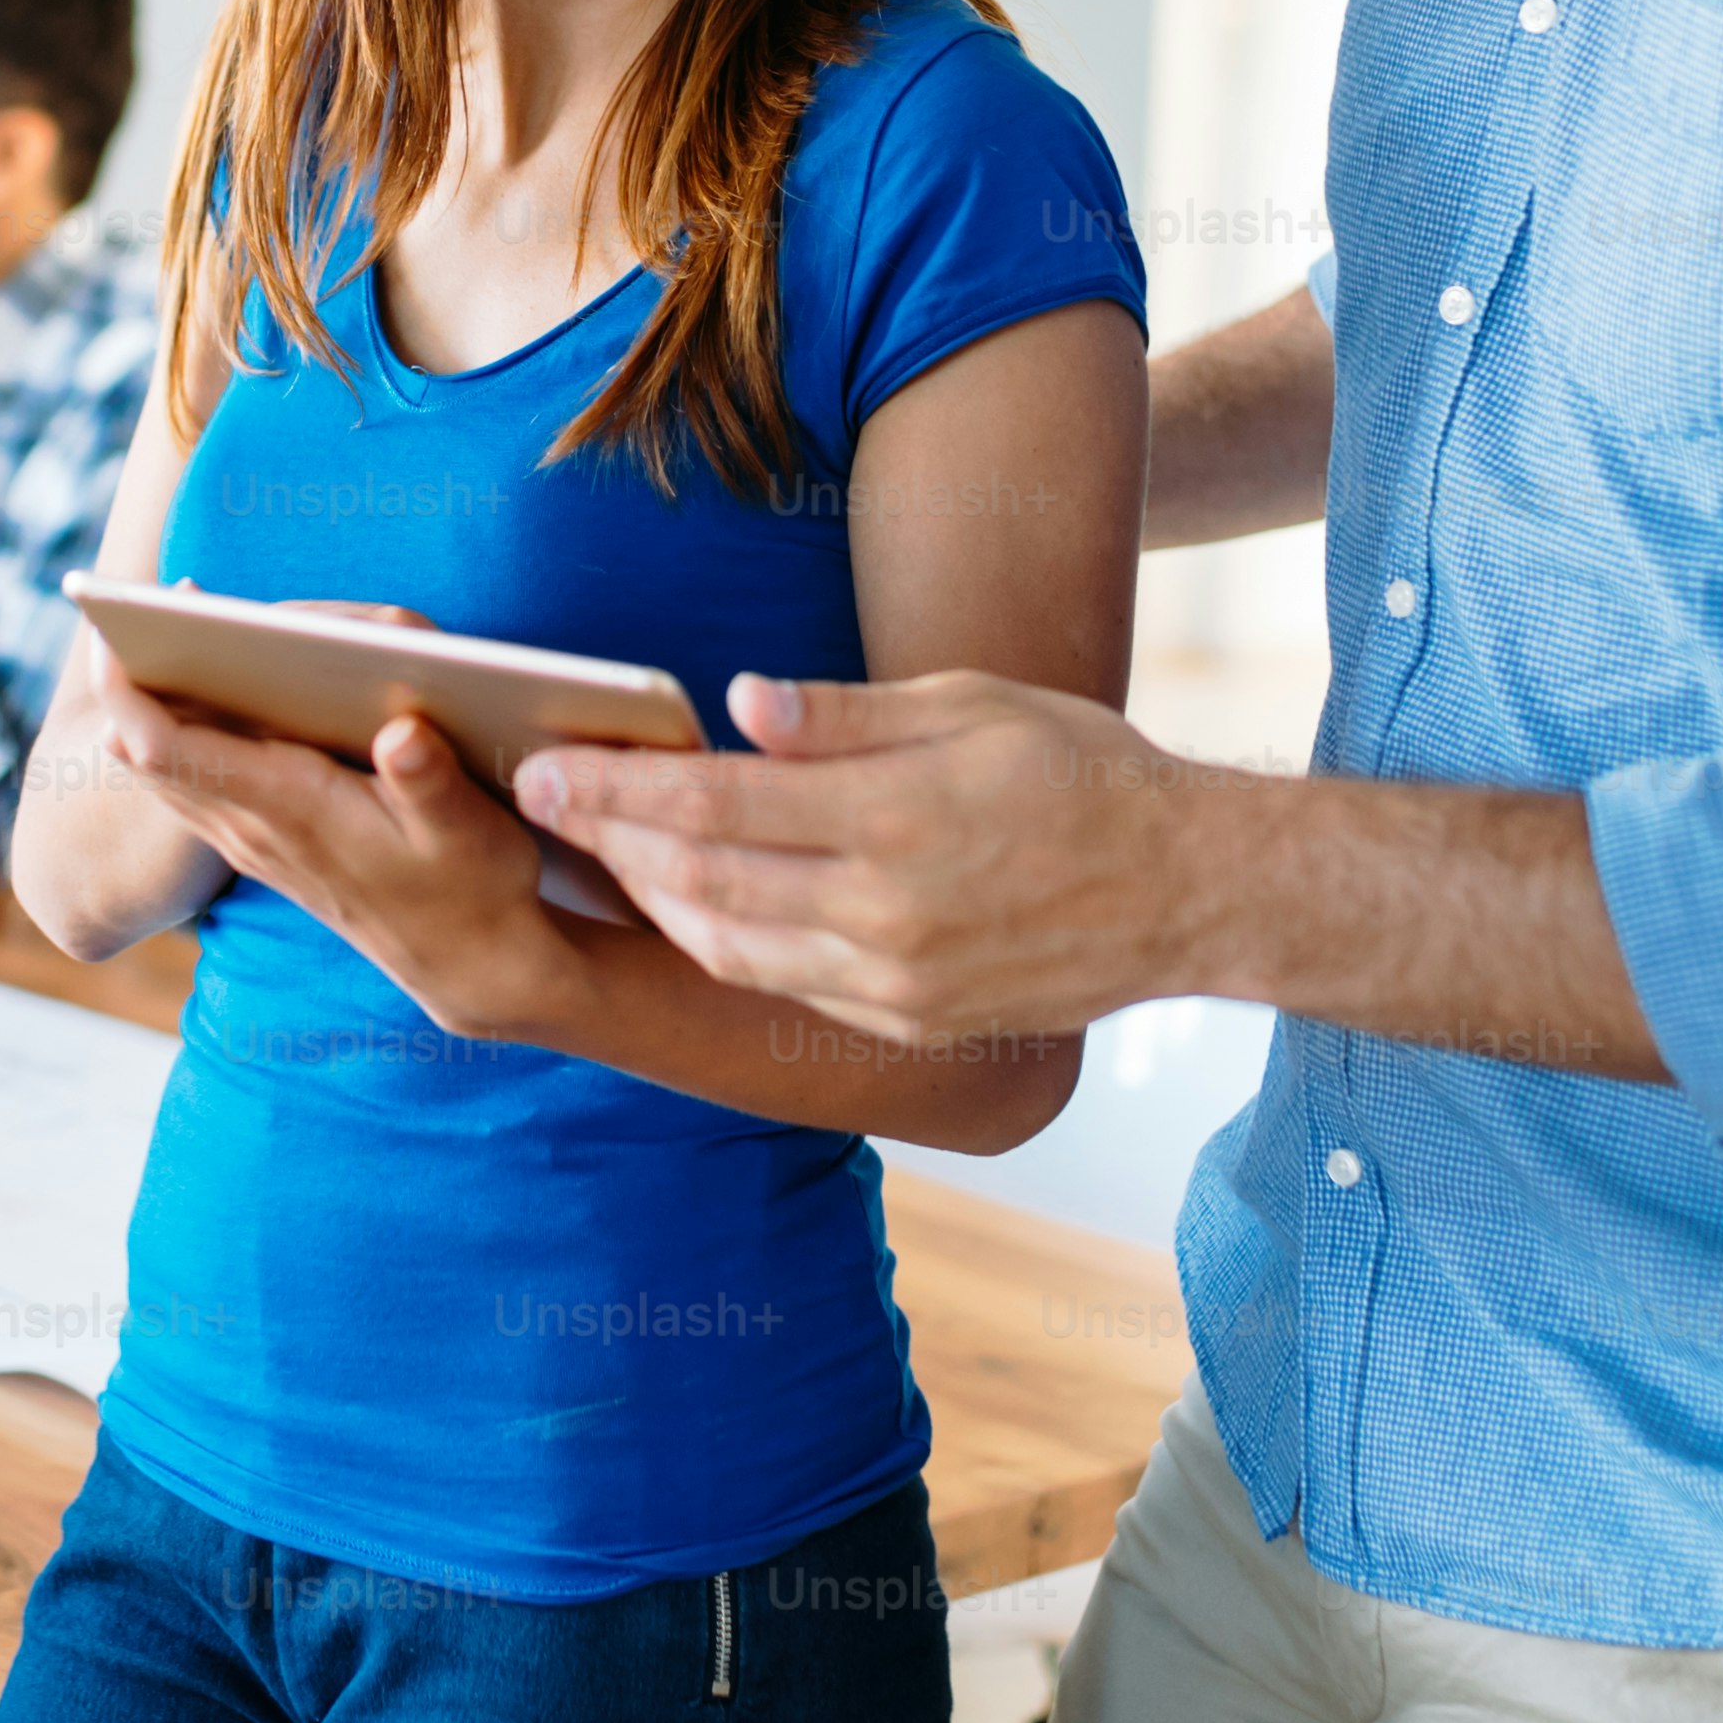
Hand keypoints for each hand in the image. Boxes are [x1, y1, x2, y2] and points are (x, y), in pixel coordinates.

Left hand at [108, 655, 576, 1046]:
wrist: (469, 963)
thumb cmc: (472, 887)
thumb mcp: (468, 832)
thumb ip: (429, 782)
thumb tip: (403, 731)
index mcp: (287, 808)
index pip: (166, 749)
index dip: (127, 690)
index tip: (118, 631)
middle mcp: (251, 827)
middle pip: (142, 750)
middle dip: (129, 677)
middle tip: (152, 603)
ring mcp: (251, 840)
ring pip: (161, 769)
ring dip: (150, 704)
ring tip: (178, 629)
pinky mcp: (264, 843)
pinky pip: (191, 783)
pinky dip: (180, 732)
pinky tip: (215, 690)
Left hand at [517, 670, 1202, 1047]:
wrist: (1184, 893)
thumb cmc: (1080, 770)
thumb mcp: (972, 707)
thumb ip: (846, 718)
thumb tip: (739, 704)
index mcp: (897, 818)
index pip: (716, 805)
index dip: (617, 787)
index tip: (543, 765)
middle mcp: (886, 912)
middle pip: (700, 882)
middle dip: (606, 841)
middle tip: (538, 801)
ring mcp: (894, 979)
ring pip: (727, 945)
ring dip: (649, 899)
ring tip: (597, 849)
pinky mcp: (904, 1018)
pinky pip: (780, 982)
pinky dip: (716, 941)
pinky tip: (683, 902)